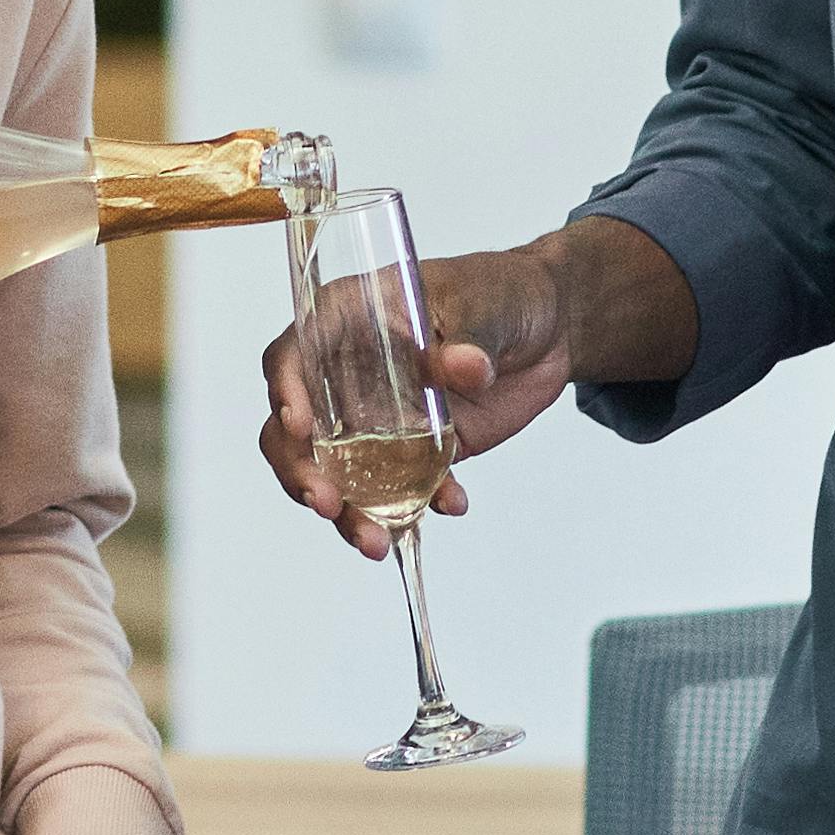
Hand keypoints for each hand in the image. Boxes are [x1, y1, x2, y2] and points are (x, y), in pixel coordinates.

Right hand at [253, 228, 602, 557]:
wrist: (549, 329)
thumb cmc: (501, 292)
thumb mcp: (484, 304)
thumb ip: (467, 338)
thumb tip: (466, 367)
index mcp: (347, 321)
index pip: (293, 357)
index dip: (285, 392)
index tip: (299, 427)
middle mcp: (347, 376)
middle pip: (296, 432)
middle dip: (302, 473)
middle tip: (328, 505)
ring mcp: (376, 420)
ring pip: (337, 473)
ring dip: (349, 511)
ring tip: (375, 542)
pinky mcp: (412, 454)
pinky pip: (395, 491)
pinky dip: (414, 510)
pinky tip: (450, 503)